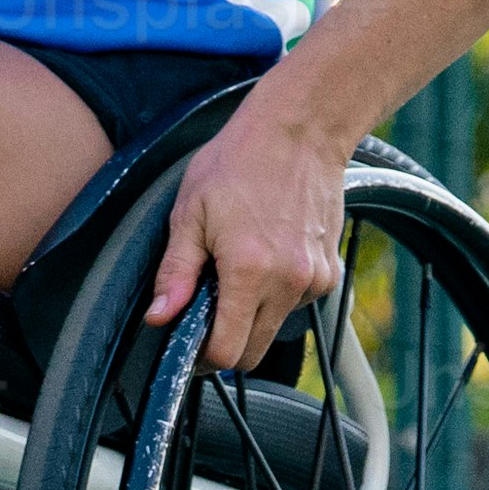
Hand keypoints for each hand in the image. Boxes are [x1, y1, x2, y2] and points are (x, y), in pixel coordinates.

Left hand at [151, 100, 355, 374]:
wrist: (300, 131)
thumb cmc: (240, 161)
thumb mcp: (191, 212)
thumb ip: (176, 272)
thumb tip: (159, 317)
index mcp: (248, 271)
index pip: (228, 352)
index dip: (203, 358)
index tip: (190, 344)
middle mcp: (287, 282)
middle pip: (254, 352)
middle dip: (226, 342)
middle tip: (206, 309)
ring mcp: (313, 279)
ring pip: (274, 328)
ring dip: (252, 316)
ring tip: (238, 268)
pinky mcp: (329, 272)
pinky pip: (296, 305)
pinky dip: (277, 295)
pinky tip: (267, 257)